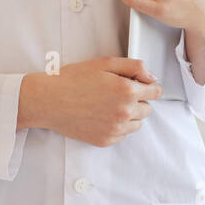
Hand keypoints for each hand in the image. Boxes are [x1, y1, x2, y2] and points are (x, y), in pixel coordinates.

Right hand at [20, 58, 162, 145]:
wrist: (48, 100)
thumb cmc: (73, 79)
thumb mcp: (105, 62)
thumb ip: (134, 67)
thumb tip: (152, 78)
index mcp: (126, 90)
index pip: (156, 92)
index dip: (149, 86)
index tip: (141, 85)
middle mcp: (124, 112)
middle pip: (148, 109)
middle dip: (138, 100)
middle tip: (117, 92)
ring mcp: (115, 129)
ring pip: (137, 124)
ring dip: (129, 114)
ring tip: (108, 104)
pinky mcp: (105, 141)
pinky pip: (122, 135)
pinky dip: (116, 126)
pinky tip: (101, 115)